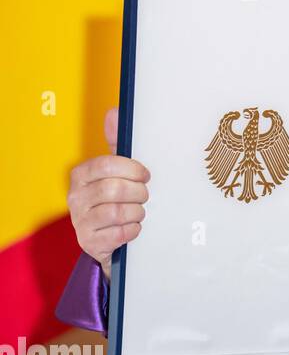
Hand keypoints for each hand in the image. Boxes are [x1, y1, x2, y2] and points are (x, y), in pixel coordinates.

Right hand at [67, 107, 150, 276]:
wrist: (110, 237)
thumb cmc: (117, 198)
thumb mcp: (118, 171)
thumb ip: (118, 143)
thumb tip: (115, 112)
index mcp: (82, 174)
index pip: (106, 165)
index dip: (132, 169)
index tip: (146, 174)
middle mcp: (75, 197)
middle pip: (114, 189)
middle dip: (138, 193)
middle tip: (145, 196)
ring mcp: (80, 221)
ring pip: (118, 212)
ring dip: (138, 212)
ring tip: (140, 212)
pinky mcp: (89, 242)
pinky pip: (120, 234)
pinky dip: (134, 230)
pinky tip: (134, 228)